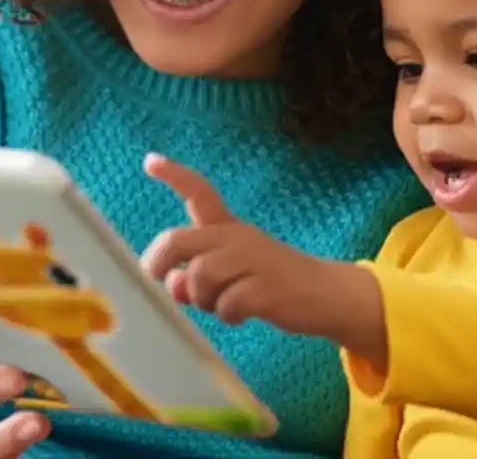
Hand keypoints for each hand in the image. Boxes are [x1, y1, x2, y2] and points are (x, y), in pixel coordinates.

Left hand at [141, 153, 373, 340]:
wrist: (326, 293)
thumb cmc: (271, 281)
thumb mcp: (231, 274)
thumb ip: (196, 277)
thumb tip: (172, 282)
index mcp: (228, 228)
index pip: (199, 192)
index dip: (173, 175)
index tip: (150, 160)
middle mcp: (238, 237)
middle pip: (179, 241)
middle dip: (158, 262)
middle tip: (158, 278)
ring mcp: (254, 260)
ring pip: (199, 276)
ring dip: (200, 299)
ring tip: (219, 304)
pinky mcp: (268, 287)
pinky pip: (227, 304)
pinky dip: (228, 315)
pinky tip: (242, 315)